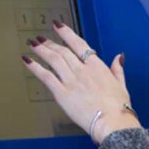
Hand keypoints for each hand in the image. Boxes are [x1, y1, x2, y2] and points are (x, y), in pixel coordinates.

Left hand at [22, 22, 139, 143]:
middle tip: (40, 38)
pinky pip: (46, 77)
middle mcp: (82, 70)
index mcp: (97, 66)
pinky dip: (35, 67)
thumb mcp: (121, 85)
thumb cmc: (119, 107)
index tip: (57, 26)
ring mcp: (71, 81)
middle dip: (50, 43)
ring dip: (42, 50)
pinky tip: (27, 61)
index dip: (66, 33)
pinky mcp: (62, 94)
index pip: (79, 44)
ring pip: (53, 60)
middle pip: (63, 51)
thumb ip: (118, 69)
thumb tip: (118, 56)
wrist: (112, 122)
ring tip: (33, 44)